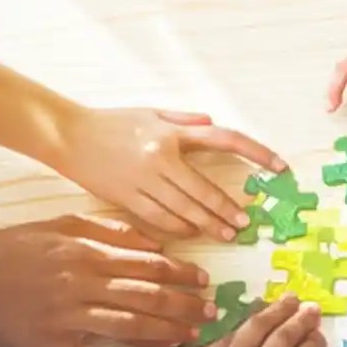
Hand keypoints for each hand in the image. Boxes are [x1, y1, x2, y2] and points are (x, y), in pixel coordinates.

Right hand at [0, 216, 211, 346]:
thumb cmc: (13, 249)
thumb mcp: (60, 224)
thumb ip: (108, 231)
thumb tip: (153, 241)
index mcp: (88, 254)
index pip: (147, 265)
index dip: (181, 275)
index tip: (205, 282)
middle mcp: (82, 285)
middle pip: (146, 297)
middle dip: (185, 305)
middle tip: (211, 314)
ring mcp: (66, 319)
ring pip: (128, 328)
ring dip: (164, 335)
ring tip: (191, 340)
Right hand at [56, 108, 285, 240]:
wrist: (67, 135)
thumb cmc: (112, 122)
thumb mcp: (151, 111)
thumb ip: (184, 119)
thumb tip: (213, 123)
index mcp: (171, 133)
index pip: (225, 140)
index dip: (256, 153)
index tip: (279, 167)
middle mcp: (160, 157)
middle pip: (204, 190)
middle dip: (227, 209)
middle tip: (245, 224)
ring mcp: (143, 180)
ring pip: (184, 209)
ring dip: (208, 224)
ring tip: (227, 234)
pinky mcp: (125, 198)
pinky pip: (158, 218)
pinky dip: (178, 227)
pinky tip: (192, 232)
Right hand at [165, 296, 322, 346]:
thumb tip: (231, 342)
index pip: (236, 331)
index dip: (259, 316)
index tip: (272, 307)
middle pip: (262, 328)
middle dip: (282, 309)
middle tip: (297, 299)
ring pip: (285, 341)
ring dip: (302, 324)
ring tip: (313, 313)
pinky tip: (318, 341)